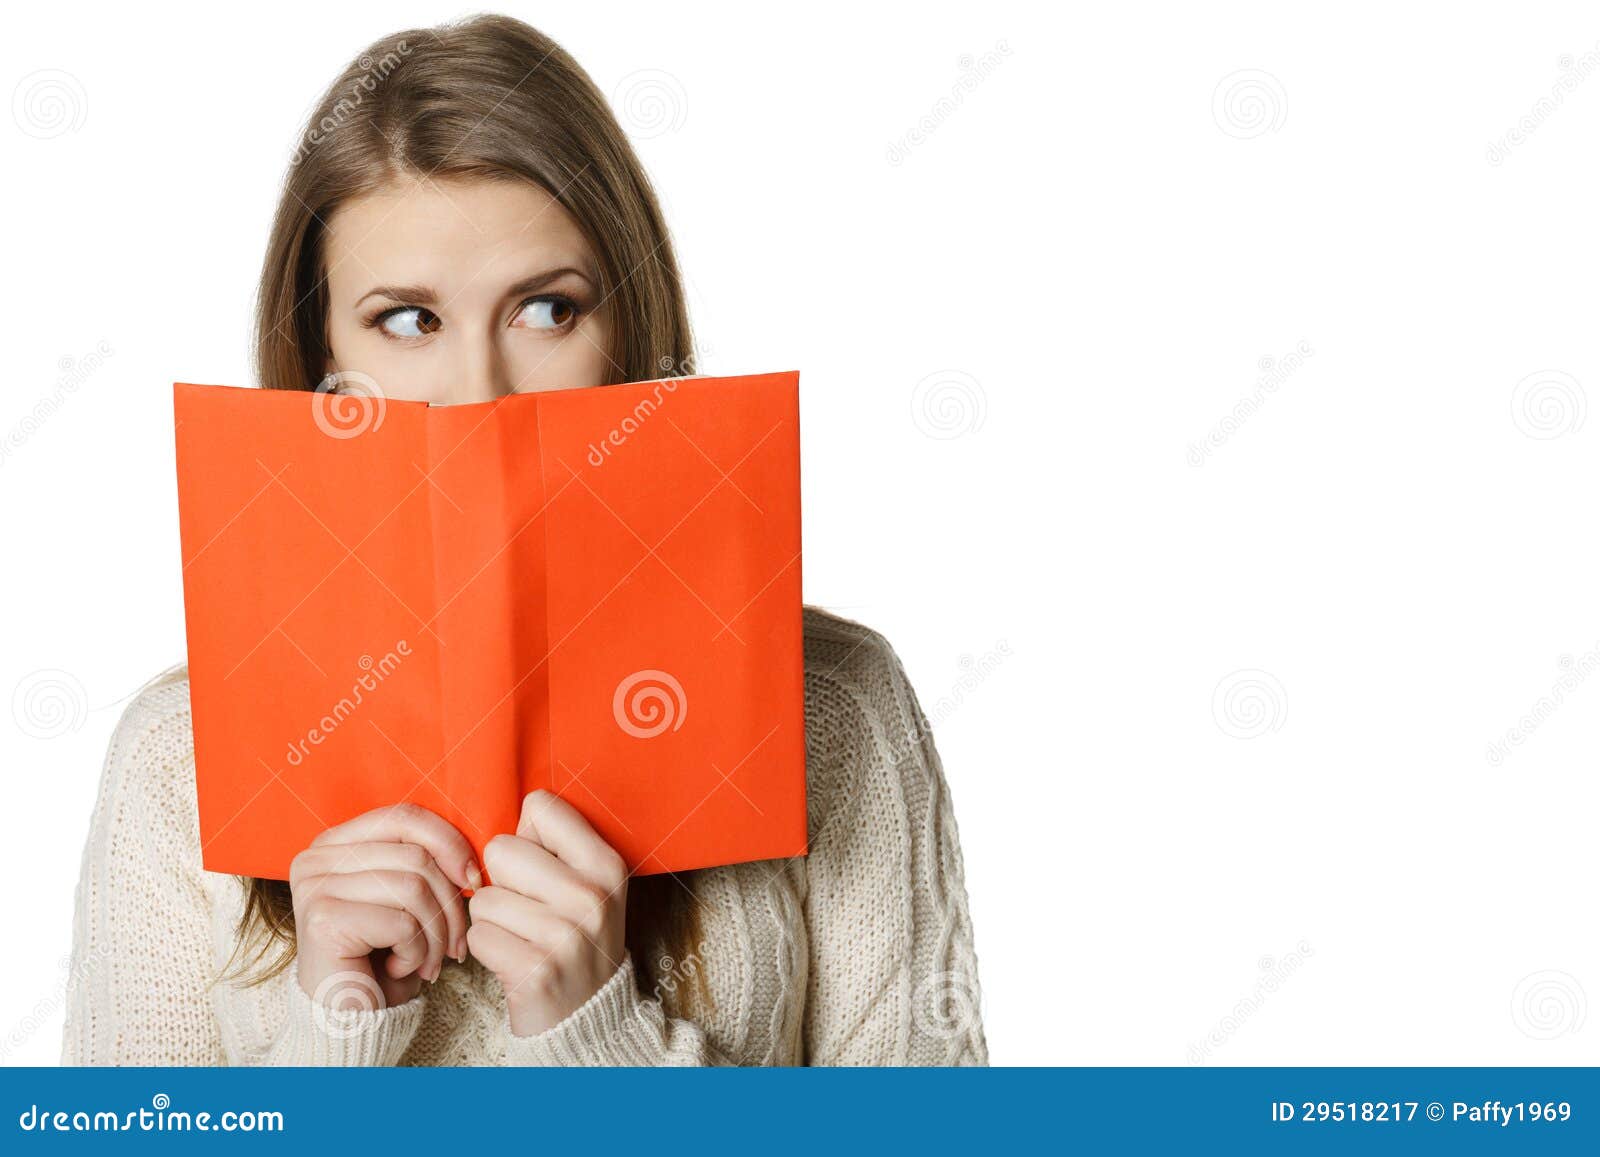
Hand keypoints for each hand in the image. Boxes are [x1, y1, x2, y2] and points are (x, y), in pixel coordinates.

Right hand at [289, 803, 480, 1011]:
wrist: (349, 1021)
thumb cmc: (383, 957)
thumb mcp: (407, 898)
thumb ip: (425, 860)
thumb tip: (482, 844)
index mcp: (335, 842)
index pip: (406, 817)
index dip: (451, 845)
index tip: (474, 881)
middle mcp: (316, 858)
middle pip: (416, 855)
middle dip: (450, 903)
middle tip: (455, 944)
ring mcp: (315, 887)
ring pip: (413, 887)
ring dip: (436, 932)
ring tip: (430, 960)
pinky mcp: (322, 921)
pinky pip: (402, 922)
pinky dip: (416, 952)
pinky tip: (400, 968)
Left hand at [468, 789, 629, 1036]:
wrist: (587, 1017)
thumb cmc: (573, 936)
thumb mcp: (586, 885)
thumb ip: (553, 844)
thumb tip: (511, 805)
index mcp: (606, 864)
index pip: (540, 807)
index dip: (527, 836)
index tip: (542, 866)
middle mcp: (592, 896)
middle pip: (501, 849)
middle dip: (502, 880)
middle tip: (529, 909)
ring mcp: (566, 935)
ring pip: (484, 897)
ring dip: (492, 919)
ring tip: (522, 937)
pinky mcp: (535, 971)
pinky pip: (478, 935)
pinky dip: (486, 949)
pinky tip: (514, 959)